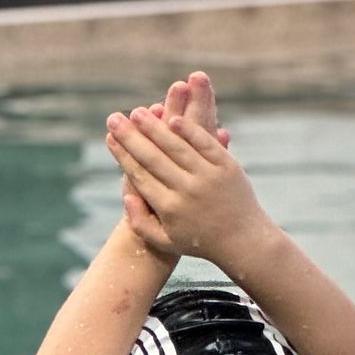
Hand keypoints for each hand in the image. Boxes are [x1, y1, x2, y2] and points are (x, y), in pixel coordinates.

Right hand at [106, 77, 263, 265]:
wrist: (244, 242)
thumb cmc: (200, 241)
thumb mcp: (166, 241)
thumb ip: (140, 223)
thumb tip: (126, 196)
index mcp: (169, 208)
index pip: (140, 175)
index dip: (123, 155)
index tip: (110, 137)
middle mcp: (187, 191)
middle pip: (153, 158)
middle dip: (131, 137)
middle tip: (114, 117)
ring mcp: (208, 177)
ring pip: (176, 147)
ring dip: (155, 128)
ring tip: (137, 112)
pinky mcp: (228, 167)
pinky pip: (205, 143)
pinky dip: (189, 130)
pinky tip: (173, 117)